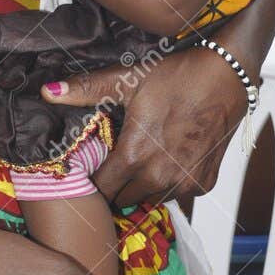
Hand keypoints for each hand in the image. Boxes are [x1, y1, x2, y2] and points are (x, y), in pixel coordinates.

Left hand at [43, 45, 248, 206]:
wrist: (227, 75)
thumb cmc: (177, 75)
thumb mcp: (127, 80)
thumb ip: (85, 90)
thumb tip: (46, 91)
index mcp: (134, 157)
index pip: (100, 190)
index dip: (92, 180)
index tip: (90, 168)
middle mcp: (159, 178)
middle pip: (123, 199)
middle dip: (115, 184)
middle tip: (114, 161)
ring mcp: (184, 184)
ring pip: (150, 199)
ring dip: (142, 186)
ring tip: (141, 159)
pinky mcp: (203, 184)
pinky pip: (176, 195)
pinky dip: (168, 183)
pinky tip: (167, 160)